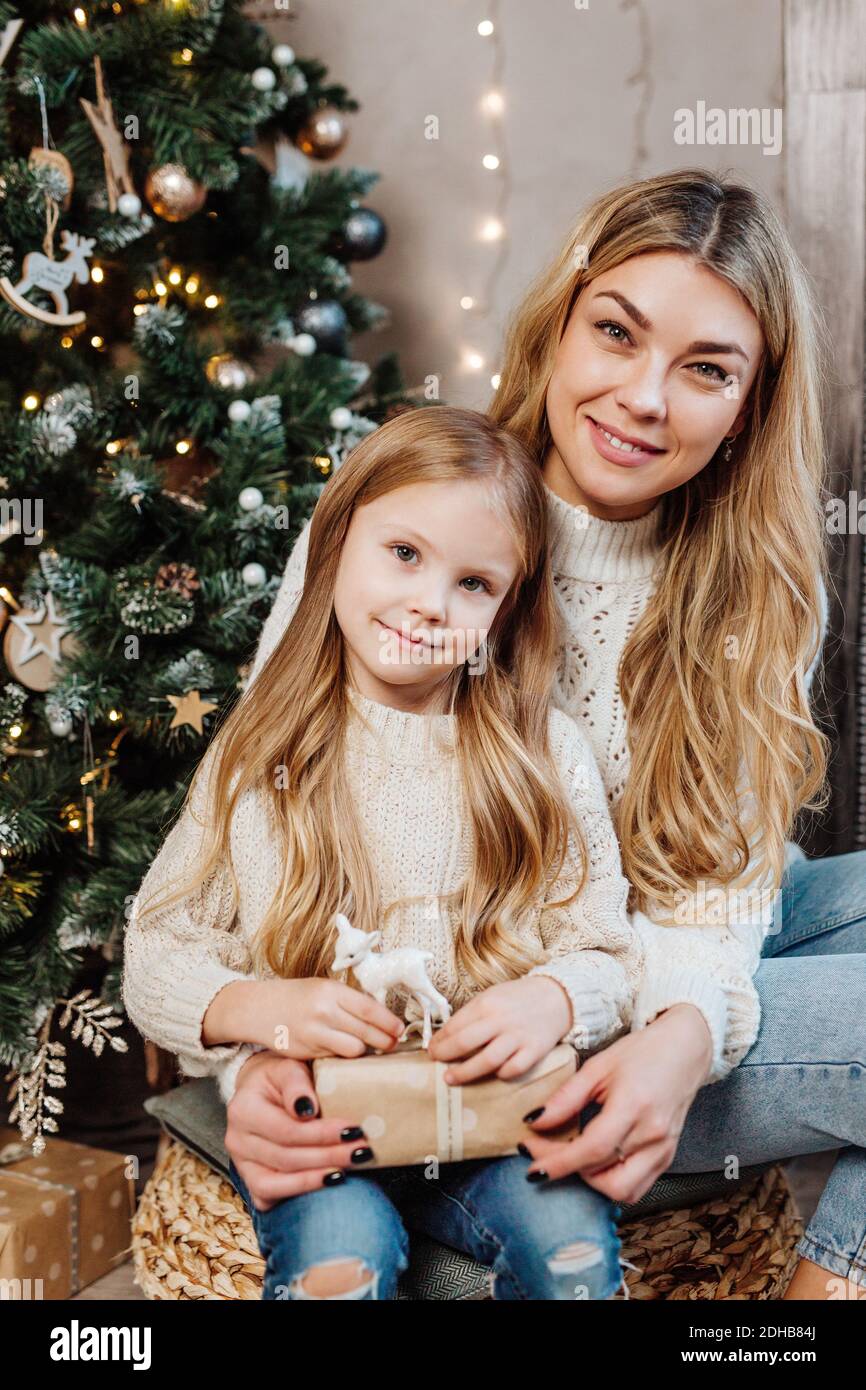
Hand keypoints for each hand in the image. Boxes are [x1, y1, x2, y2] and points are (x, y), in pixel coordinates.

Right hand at [225, 1051, 375, 1211]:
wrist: (261, 1089)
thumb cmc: (280, 1076)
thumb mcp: (288, 1067)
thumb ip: (296, 1084)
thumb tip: (307, 1109)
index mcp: (243, 1109)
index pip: (286, 1130)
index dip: (321, 1134)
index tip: (354, 1129)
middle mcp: (236, 1139)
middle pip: (285, 1158)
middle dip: (328, 1156)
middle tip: (362, 1150)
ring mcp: (240, 1164)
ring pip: (276, 1183)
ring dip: (315, 1179)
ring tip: (347, 1169)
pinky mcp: (250, 1180)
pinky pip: (269, 1196)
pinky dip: (299, 1192)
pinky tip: (327, 1182)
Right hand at [257, 977, 404, 1059]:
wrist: (258, 1008)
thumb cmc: (296, 997)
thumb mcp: (323, 988)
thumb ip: (348, 1001)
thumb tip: (381, 1017)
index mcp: (330, 991)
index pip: (369, 1008)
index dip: (389, 1022)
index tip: (400, 1029)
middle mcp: (322, 1012)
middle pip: (365, 1032)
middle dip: (384, 1040)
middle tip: (392, 1043)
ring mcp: (313, 1034)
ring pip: (353, 1050)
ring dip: (364, 1051)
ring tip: (369, 1048)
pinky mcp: (306, 1053)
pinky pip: (335, 1058)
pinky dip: (344, 1057)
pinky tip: (345, 1051)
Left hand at [426, 976, 571, 1083]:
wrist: (556, 997)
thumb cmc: (518, 998)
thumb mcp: (491, 996)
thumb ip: (471, 1014)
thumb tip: (446, 1035)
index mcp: (487, 1004)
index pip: (455, 1026)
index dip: (439, 1040)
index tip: (431, 1049)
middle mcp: (501, 1020)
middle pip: (465, 1043)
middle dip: (445, 1055)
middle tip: (435, 1062)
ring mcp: (518, 1037)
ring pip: (486, 1061)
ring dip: (464, 1072)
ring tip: (450, 1078)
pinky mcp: (534, 1051)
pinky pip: (512, 1070)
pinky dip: (500, 1074)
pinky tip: (492, 1074)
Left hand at [516, 1004, 713, 1203]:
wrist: (684, 1050)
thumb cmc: (641, 1053)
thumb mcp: (598, 1067)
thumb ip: (566, 1098)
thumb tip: (534, 1122)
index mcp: (634, 1107)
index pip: (592, 1150)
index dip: (558, 1162)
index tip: (531, 1165)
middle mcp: (653, 1135)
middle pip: (607, 1179)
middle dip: (571, 1172)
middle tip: (547, 1154)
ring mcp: (664, 1150)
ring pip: (624, 1192)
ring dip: (593, 1182)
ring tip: (574, 1159)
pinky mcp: (668, 1156)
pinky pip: (638, 1187)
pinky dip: (613, 1182)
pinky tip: (596, 1163)